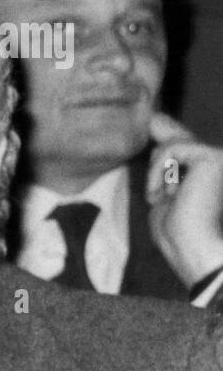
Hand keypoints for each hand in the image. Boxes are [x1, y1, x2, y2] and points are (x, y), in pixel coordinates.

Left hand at [145, 114, 222, 289]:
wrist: (193, 251)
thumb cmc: (178, 234)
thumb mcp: (164, 191)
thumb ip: (164, 159)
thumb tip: (157, 119)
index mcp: (211, 174)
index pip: (186, 147)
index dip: (169, 137)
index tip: (155, 124)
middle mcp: (220, 162)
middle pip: (181, 139)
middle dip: (163, 148)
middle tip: (162, 183)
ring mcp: (219, 158)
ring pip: (171, 145)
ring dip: (155, 174)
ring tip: (161, 198)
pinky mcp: (212, 157)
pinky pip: (169, 151)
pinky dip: (156, 173)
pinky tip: (161, 195)